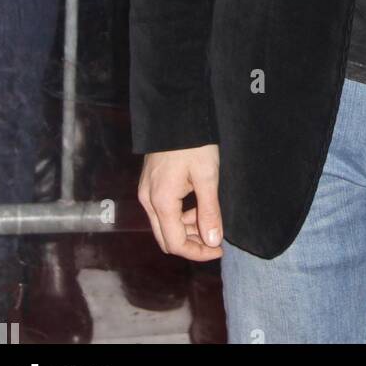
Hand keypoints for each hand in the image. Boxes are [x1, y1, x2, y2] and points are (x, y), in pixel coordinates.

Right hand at [138, 144, 223, 260]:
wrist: (176, 113)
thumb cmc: (194, 142)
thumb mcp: (207, 176)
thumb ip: (209, 211)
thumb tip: (213, 241)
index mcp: (161, 201)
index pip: (175, 243)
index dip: (198, 252)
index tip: (219, 249)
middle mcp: (148, 200)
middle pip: (166, 238)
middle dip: (191, 244)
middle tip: (215, 240)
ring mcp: (146, 191)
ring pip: (164, 225)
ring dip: (186, 229)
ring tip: (210, 220)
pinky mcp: (150, 183)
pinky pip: (162, 210)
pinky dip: (180, 215)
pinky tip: (198, 206)